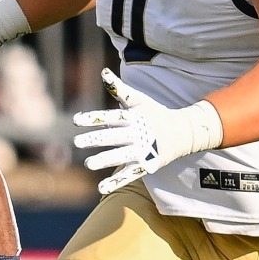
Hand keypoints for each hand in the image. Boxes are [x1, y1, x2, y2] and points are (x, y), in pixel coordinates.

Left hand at [73, 69, 222, 194]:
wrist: (182, 133)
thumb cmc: (155, 114)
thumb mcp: (138, 100)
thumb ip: (119, 89)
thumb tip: (104, 71)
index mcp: (134, 117)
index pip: (111, 116)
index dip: (94, 118)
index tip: (76, 120)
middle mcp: (138, 134)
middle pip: (114, 137)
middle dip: (96, 139)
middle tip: (77, 142)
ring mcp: (143, 151)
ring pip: (121, 156)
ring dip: (105, 160)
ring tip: (88, 163)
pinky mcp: (147, 165)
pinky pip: (130, 174)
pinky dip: (116, 182)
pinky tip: (101, 188)